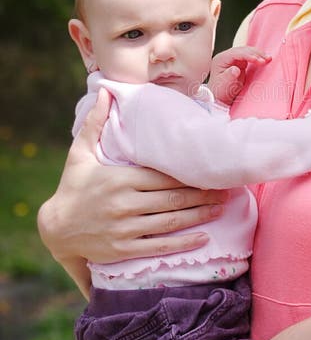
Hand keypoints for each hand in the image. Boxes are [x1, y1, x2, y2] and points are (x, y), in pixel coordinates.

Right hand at [38, 88, 226, 268]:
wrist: (55, 228)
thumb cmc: (73, 186)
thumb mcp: (80, 153)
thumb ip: (95, 122)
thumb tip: (106, 91)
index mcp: (120, 179)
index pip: (163, 175)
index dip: (190, 174)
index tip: (211, 170)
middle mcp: (125, 203)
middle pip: (173, 197)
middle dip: (203, 194)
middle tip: (227, 189)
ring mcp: (125, 228)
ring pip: (171, 221)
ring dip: (200, 215)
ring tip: (221, 207)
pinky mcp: (125, 249)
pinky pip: (160, 246)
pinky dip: (184, 243)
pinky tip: (204, 236)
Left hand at [207, 46, 270, 105]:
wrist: (221, 97)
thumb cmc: (221, 92)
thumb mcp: (224, 86)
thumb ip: (229, 76)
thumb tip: (235, 69)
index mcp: (221, 59)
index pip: (235, 53)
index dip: (247, 55)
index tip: (257, 60)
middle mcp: (226, 56)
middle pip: (242, 50)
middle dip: (255, 54)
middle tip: (265, 60)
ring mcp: (233, 58)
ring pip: (247, 51)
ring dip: (258, 54)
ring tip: (268, 59)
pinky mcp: (240, 62)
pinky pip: (250, 56)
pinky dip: (258, 57)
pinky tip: (265, 59)